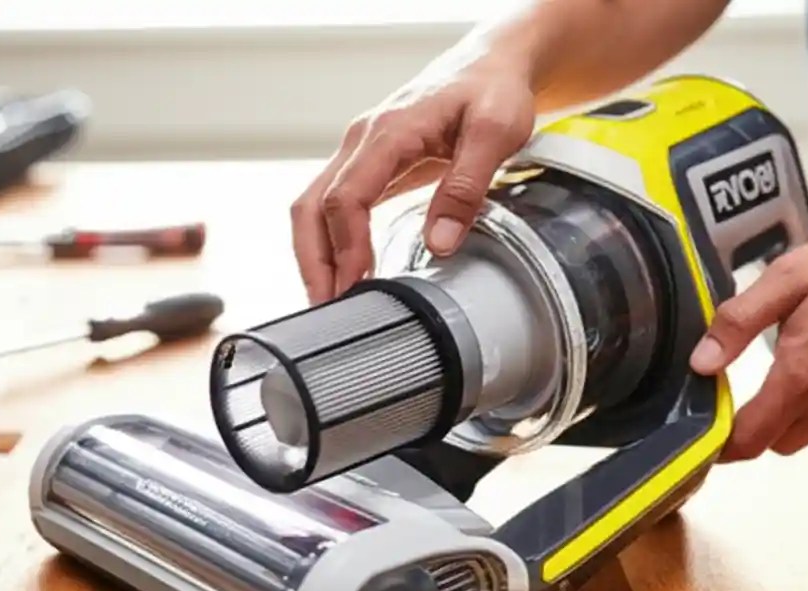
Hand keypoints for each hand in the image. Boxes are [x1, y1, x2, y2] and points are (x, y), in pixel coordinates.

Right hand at [290, 50, 535, 303]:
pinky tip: (345, 273)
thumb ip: (466, 186)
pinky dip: (330, 242)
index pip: (345, 198)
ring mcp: (360, 152)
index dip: (345, 248)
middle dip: (313, 261)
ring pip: (313, 207)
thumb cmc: (493, 90)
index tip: (356, 287)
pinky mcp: (368, 164)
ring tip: (330, 301)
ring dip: (316, 255)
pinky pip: (333, 205)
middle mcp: (362, 140)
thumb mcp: (496, 133)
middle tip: (328, 308)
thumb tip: (440, 242)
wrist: (491, 64)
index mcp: (388, 131)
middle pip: (310, 206)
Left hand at [689, 214, 807, 460]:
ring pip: (806, 437)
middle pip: (775, 444)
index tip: (705, 426)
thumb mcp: (787, 278)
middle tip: (737, 393)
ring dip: (785, 421)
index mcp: (803, 376)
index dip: (720, 442)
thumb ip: (738, 323)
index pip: (749, 439)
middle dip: (751, 429)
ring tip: (780, 375)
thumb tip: (702, 363)